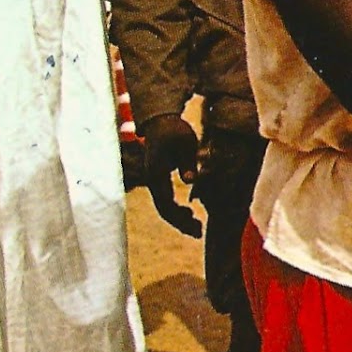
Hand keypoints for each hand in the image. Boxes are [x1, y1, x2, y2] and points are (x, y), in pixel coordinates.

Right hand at [141, 113, 202, 237]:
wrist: (160, 119)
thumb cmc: (174, 128)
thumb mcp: (185, 141)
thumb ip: (187, 161)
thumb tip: (190, 180)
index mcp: (156, 173)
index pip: (165, 203)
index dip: (179, 217)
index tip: (196, 225)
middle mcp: (152, 179)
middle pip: (163, 209)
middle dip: (180, 223)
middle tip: (199, 232)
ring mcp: (154, 179)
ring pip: (163, 205)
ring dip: (178, 218)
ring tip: (197, 227)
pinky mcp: (158, 177)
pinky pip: (165, 198)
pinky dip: (176, 209)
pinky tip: (189, 213)